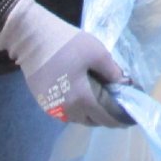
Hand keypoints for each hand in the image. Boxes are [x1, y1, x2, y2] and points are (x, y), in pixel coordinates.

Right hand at [0, 0, 132, 126]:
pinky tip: (83, 96)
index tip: (129, 117)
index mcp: (82, 99)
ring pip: (78, 119)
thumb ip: (112, 71)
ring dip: (90, 114)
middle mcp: (66, 110)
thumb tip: (124, 84)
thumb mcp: (97, 52)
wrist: (31, 38)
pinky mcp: (43, 102)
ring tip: (101, 101)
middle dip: (106, 117)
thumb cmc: (66, 44)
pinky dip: (78, 109)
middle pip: (92, 121)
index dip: (119, 120)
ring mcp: (52, 108)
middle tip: (116, 106)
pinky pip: (66, 113)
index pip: (105, 118)